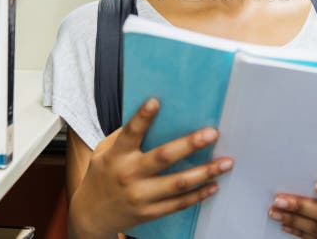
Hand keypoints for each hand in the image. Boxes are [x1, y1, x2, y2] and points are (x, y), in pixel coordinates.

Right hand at [69, 98, 233, 238]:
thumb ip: (125, 136)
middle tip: (212, 133)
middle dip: (190, 144)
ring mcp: (140, 196)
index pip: (130, 133)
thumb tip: (155, 113)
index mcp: (116, 155)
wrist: (90, 215)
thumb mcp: (105, 151)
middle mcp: (128, 175)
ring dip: (205, 172)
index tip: (156, 101)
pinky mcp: (149, 212)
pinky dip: (198, 195)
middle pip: (162, 157)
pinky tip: (214, 185)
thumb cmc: (102, 175)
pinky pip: (178, 204)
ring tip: (227, 162)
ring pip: (177, 183)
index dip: (142, 118)